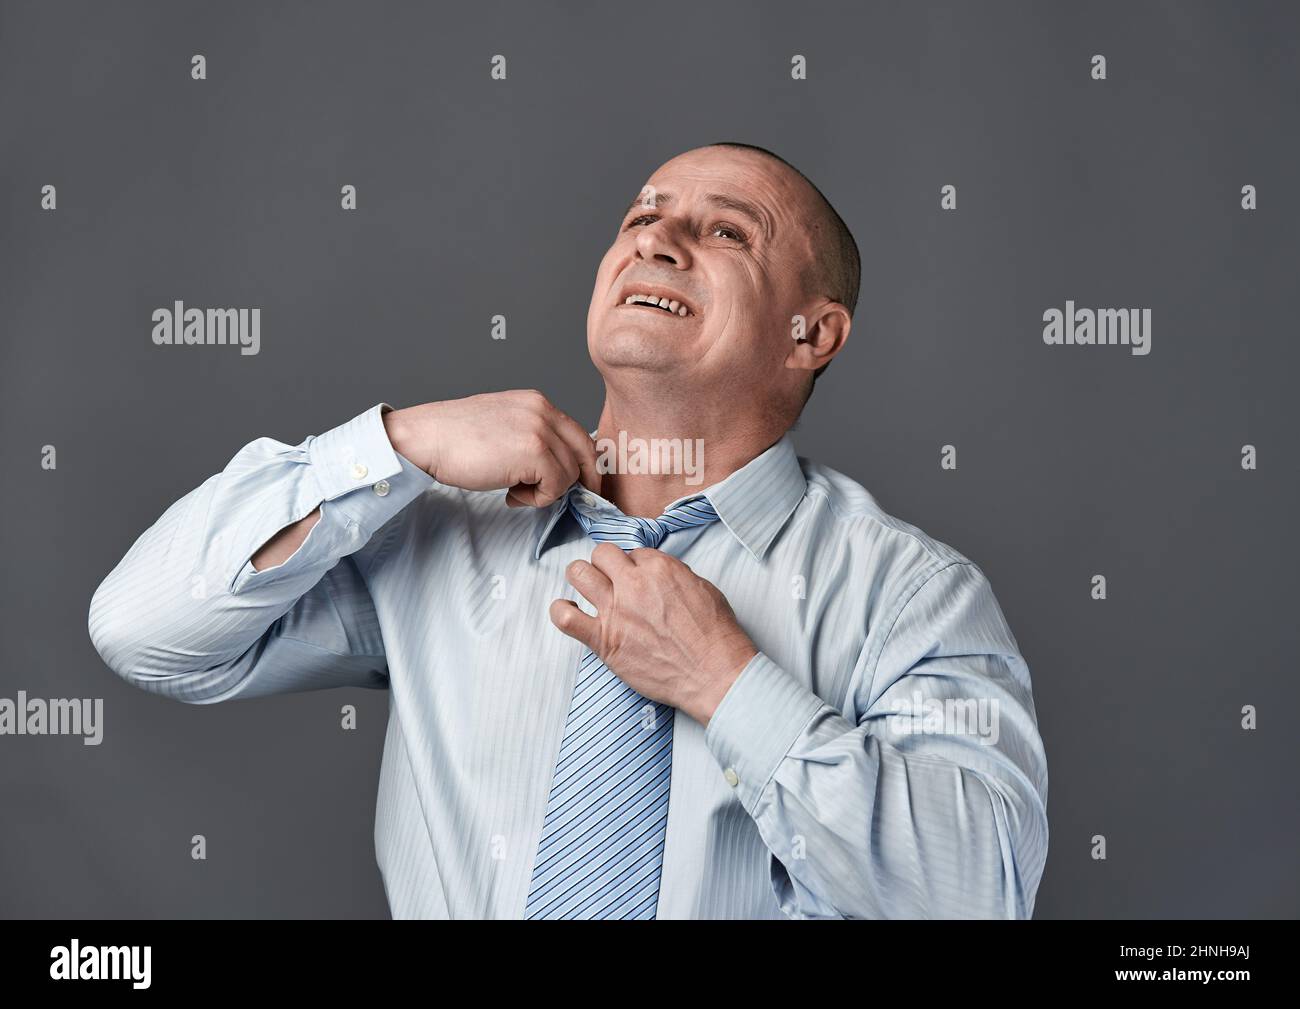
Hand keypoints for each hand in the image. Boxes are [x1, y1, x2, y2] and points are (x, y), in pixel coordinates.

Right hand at [383, 390, 599, 506]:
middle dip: (583, 480)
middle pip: (585, 452)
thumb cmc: (455, 438)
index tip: (583, 484)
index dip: (585, 463)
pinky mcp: (535, 452)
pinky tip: (511, 494)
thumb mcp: (504, 426)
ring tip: (515, 491)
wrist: (427, 438)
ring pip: (569, 474)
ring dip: (545, 491)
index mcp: (537, 402)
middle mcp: (543, 411)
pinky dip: (537, 498)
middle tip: (570, 498)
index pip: (579, 434)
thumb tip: (555, 466)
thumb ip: (532, 438)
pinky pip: (555, 486)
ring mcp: (540, 430)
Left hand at [549, 544, 757, 724]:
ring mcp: (615, 611)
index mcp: (659, 567)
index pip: (632, 553)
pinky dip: (561, 612)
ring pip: (578, 574)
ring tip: (587, 588)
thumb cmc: (714, 635)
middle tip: (612, 579)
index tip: (638, 579)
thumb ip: (676, 576)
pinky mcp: (603, 640)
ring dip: (581, 578)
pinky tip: (568, 612)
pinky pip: (566, 618)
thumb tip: (661, 576)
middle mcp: (633, 584)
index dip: (634, 566)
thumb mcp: (703, 588)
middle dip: (606, 564)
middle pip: (602, 554)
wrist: (713, 672)